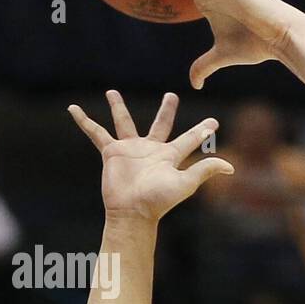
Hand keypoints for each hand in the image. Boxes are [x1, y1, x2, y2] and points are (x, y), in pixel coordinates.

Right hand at [68, 90, 233, 221]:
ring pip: (124, 122)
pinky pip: (95, 132)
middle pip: (161, 124)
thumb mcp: (185, 183)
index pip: (190, 139)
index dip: (202, 131)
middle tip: (172, 95)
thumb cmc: (159, 200)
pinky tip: (73, 108)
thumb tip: (231, 167)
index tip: (214, 121)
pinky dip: (84, 121)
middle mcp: (151, 150)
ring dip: (117, 107)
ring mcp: (130, 150)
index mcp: (170, 156)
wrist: (132, 212)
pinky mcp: (111, 153)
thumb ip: (205, 171)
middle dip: (167, 110)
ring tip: (111, 91)